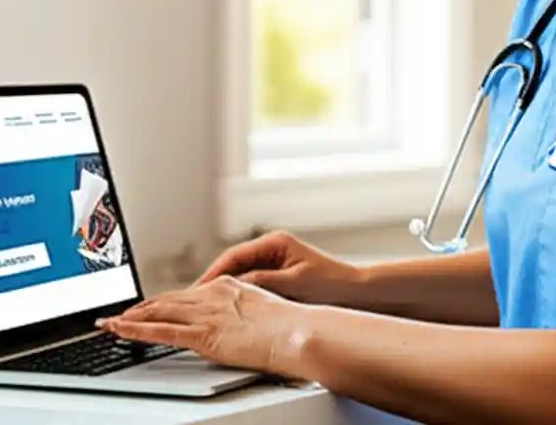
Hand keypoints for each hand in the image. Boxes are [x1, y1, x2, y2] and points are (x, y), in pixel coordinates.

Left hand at [98, 276, 310, 377]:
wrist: (296, 332)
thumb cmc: (290, 325)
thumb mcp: (264, 309)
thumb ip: (244, 311)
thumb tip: (239, 321)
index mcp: (227, 286)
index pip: (188, 293)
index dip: (165, 299)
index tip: (150, 304)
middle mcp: (212, 295)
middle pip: (168, 299)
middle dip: (141, 306)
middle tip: (121, 312)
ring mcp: (206, 314)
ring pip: (158, 312)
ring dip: (131, 317)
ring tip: (111, 322)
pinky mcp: (202, 335)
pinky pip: (161, 332)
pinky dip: (136, 330)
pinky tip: (120, 330)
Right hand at [195, 231, 362, 305]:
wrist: (359, 294)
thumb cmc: (333, 284)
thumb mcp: (294, 283)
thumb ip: (263, 282)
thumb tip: (233, 286)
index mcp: (275, 243)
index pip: (233, 256)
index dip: (213, 274)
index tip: (199, 290)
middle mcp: (273, 251)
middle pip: (233, 266)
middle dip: (215, 284)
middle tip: (196, 302)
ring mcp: (275, 265)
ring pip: (241, 279)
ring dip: (227, 293)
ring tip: (209, 309)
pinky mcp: (280, 281)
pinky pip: (253, 289)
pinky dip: (242, 300)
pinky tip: (232, 313)